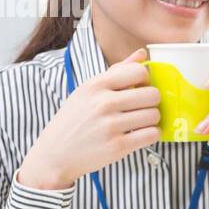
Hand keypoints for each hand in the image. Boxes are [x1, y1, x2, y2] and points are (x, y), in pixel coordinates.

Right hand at [20, 47, 160, 187]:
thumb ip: (116, 71)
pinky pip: (152, 135)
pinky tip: (139, 135)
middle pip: (152, 94)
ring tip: (139, 123)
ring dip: (151, 120)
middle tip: (141, 109)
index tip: (139, 89)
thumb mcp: (87, 91)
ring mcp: (110, 126)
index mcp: (95, 85)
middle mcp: (103, 103)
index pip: (139, 71)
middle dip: (151, 102)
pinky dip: (150, 135)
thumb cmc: (73, 121)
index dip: (145, 80)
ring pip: (154, 115)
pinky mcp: (117, 147)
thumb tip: (142, 53)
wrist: (54, 155)